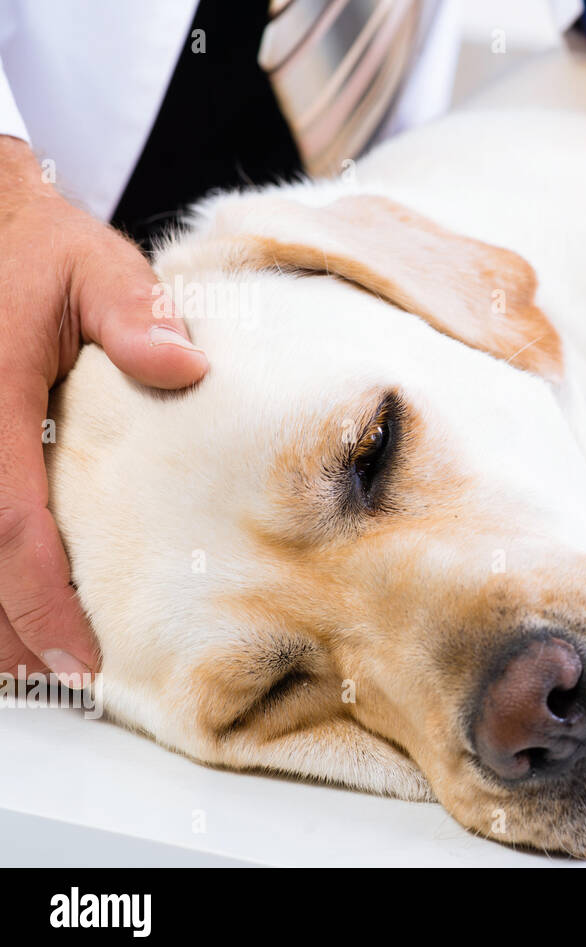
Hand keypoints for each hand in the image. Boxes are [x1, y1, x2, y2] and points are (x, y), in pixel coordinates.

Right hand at [0, 136, 207, 685]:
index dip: (38, 599)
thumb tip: (184, 366)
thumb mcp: (94, 266)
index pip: (8, 525)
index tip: (76, 654)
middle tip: (62, 676)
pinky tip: (8, 598)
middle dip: (7, 629)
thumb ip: (135, 313)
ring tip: (30, 661)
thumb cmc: (34, 247)